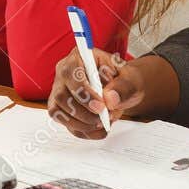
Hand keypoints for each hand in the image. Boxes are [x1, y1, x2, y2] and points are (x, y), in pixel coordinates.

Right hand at [47, 49, 170, 137]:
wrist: (123, 90)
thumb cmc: (123, 80)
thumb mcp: (131, 79)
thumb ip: (123, 87)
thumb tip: (110, 99)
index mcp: (79, 57)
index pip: (71, 73)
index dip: (83, 92)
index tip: (101, 106)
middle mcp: (64, 73)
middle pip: (61, 96)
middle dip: (83, 112)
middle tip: (103, 118)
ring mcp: (59, 91)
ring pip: (58, 112)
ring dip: (81, 123)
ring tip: (103, 123)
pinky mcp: (60, 108)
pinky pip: (64, 124)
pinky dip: (82, 131)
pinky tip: (98, 129)